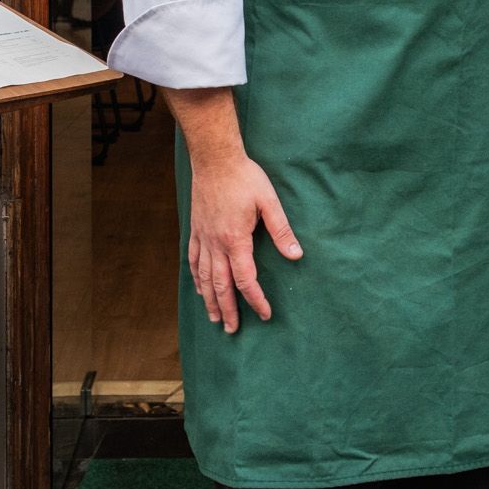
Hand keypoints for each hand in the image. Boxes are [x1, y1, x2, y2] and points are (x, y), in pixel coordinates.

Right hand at [177, 96, 302, 333]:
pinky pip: (192, 260)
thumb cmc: (245, 177)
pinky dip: (196, 278)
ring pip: (204, 277)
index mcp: (235, 240)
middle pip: (220, 285)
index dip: (256, 299)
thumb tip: (296, 255)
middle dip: (228, 309)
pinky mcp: (195, 229)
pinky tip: (199, 287)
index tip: (265, 313)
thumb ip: (281, 231)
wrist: (214, 158)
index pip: (245, 279)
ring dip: (210, 300)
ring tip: (215, 318)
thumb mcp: (269, 202)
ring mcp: (202, 237)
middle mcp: (215, 243)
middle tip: (233, 330)